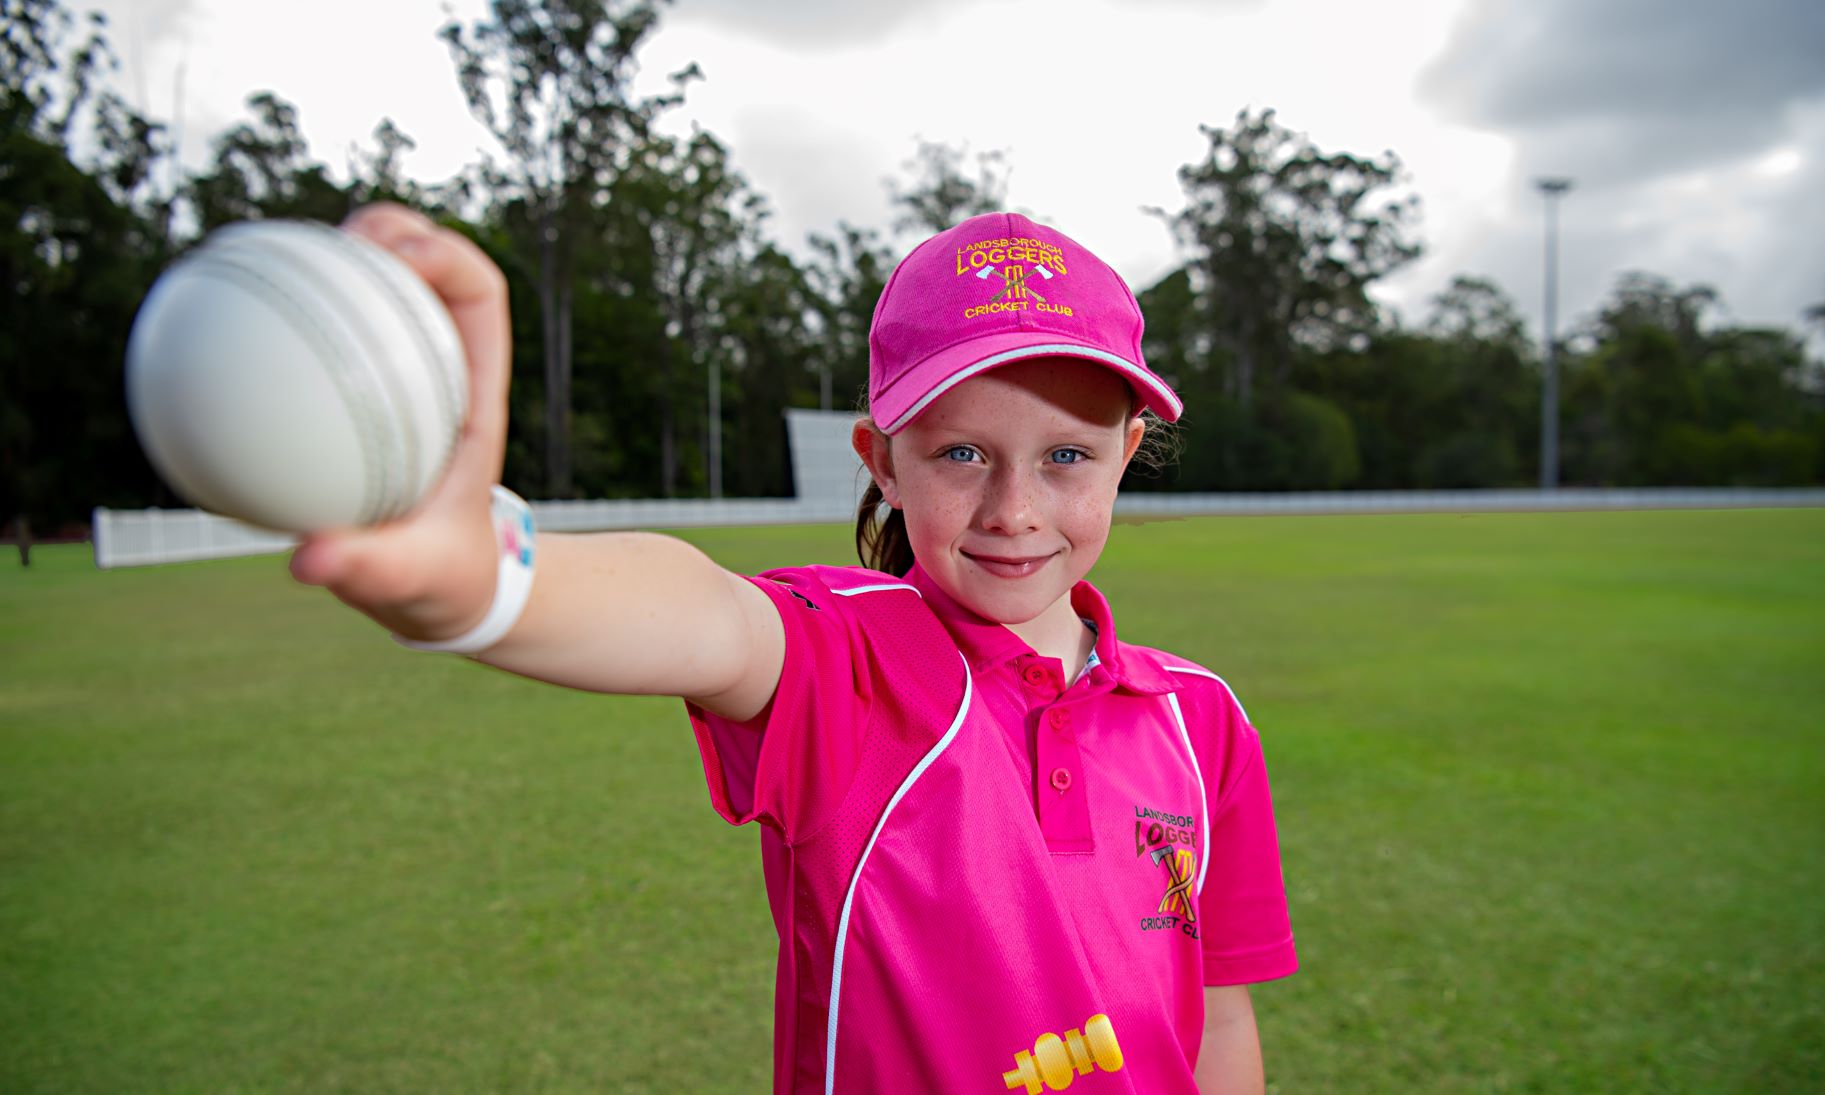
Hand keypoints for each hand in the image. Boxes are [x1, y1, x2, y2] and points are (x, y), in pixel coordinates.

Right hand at [288, 204, 512, 641]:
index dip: (446, 255)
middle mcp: (438, 368)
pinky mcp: (357, 388)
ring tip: (266, 250)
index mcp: (473, 393)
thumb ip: (371, 569)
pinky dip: (282, 315)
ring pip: (373, 287)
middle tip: (337, 236)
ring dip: (330, 256)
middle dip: (387, 227)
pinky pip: (319, 335)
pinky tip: (218, 318)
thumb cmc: (440, 579)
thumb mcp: (414, 579)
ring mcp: (398, 371)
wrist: (438, 591)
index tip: (394, 258)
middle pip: (425, 265)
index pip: (478, 295)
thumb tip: (310, 559)